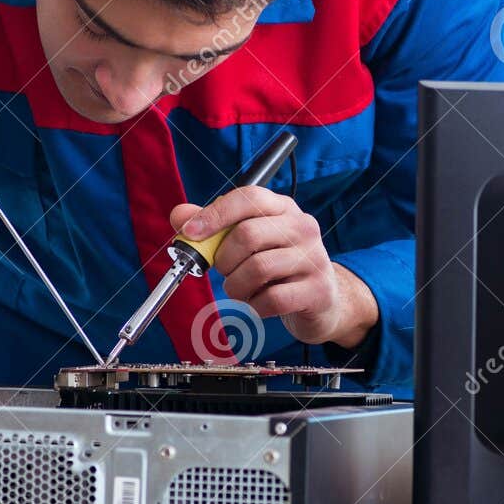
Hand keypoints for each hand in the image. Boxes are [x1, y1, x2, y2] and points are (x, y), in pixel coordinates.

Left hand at [169, 186, 377, 347]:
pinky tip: (259, 302)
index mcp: (283, 208)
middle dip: (224, 259)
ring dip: (236, 286)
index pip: (248, 197)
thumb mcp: (248, 241)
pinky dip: (255, 305)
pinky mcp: (317, 290)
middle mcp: (302, 227)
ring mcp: (313, 258)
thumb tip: (179, 216)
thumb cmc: (279, 266)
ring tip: (241, 289)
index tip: (190, 233)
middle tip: (224, 271)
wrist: (324, 300)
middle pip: (247, 235)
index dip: (215, 214)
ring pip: (257, 269)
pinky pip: (271, 299)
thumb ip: (214, 227)